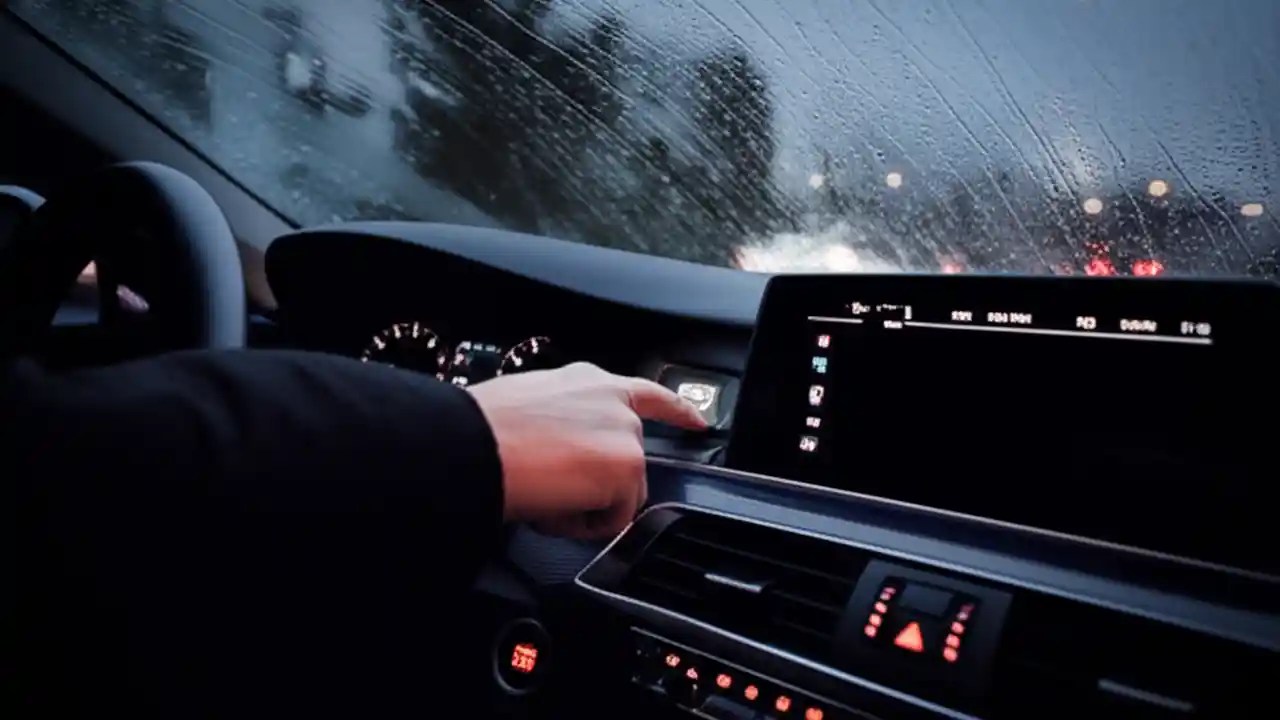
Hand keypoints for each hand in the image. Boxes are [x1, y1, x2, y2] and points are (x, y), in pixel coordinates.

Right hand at [469, 362, 706, 538]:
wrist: (475, 445)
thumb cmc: (483, 432)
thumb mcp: (529, 412)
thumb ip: (563, 426)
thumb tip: (559, 456)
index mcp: (588, 382)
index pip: (646, 393)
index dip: (677, 410)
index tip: (698, 422)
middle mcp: (615, 403)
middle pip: (628, 461)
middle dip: (598, 485)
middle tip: (550, 490)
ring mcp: (626, 435)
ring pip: (620, 494)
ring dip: (586, 506)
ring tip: (542, 496)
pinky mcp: (628, 467)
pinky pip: (614, 519)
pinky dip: (584, 526)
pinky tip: (552, 508)